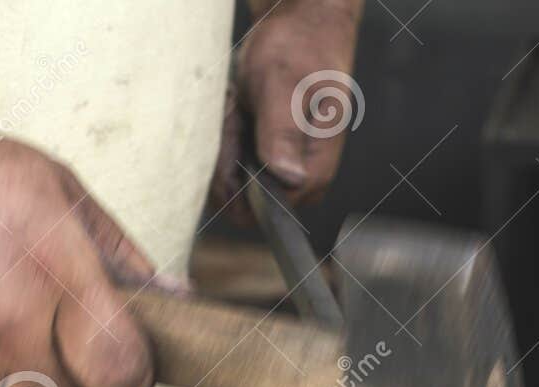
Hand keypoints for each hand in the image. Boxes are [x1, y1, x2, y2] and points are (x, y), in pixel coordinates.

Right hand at [0, 105, 156, 386]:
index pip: (122, 372)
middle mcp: (7, 322)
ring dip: (13, 379)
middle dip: (70, 378)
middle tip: (40, 325)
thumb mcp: (45, 183)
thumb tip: (175, 301)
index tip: (129, 378)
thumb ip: (115, 251)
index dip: (134, 386)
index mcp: (53, 268)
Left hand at [210, 0, 363, 222]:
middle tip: (241, 108)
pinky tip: (238, 108)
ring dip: (225, 141)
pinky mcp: (267, 157)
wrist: (302, 25)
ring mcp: (282, 169)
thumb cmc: (301, 49)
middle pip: (245, 199)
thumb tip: (288, 177)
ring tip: (242, 104)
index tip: (240, 131)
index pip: (267, 208)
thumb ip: (283, 133)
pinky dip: (225, 135)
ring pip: (233, 181)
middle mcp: (300, 178)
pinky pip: (231, 163)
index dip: (240, 179)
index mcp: (314, 171)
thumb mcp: (285, 85)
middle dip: (229, 155)